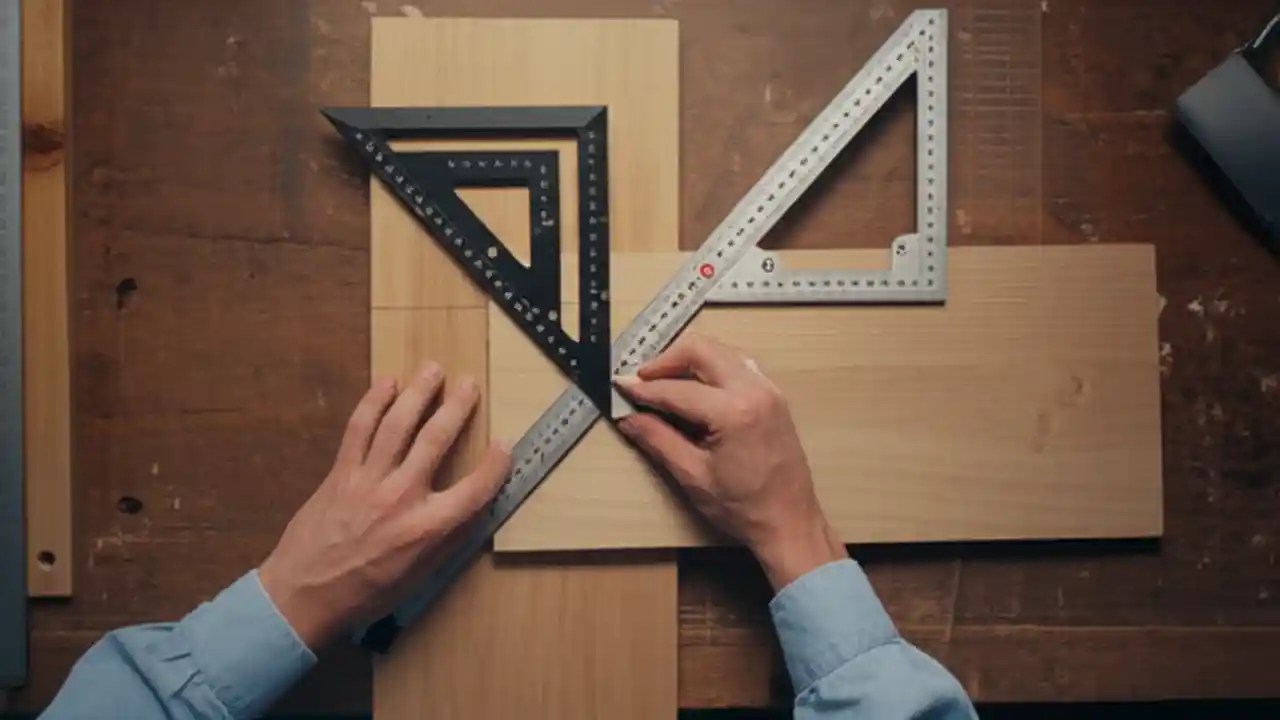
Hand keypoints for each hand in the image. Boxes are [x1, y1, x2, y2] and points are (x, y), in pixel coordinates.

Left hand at [259, 363, 509, 649]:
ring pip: (398, 426)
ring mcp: (368, 482)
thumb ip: (444, 538)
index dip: (495, 465)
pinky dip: (373, 403)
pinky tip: (386, 384)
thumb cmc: (364, 592)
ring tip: (432, 370)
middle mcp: (401, 499)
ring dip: (418, 393)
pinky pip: (359, 429)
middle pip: (436, 441)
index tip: (505, 444)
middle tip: (468, 384)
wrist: (304, 595)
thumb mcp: (417, 575)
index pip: (474, 489)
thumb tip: (468, 510)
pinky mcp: (341, 474)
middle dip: (456, 408)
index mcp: (427, 529)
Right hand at [615, 335, 846, 590]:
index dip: (643, 388)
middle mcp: (755, 390)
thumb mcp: (692, 475)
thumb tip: (627, 416)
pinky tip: (694, 387)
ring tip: (663, 382)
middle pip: (702, 350)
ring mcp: (768, 389)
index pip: (677, 389)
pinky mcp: (773, 395)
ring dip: (689, 360)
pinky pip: (737, 363)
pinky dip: (711, 366)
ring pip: (721, 351)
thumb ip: (658, 439)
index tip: (619, 386)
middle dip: (666, 360)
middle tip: (640, 380)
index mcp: (735, 412)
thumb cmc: (742, 508)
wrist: (790, 522)